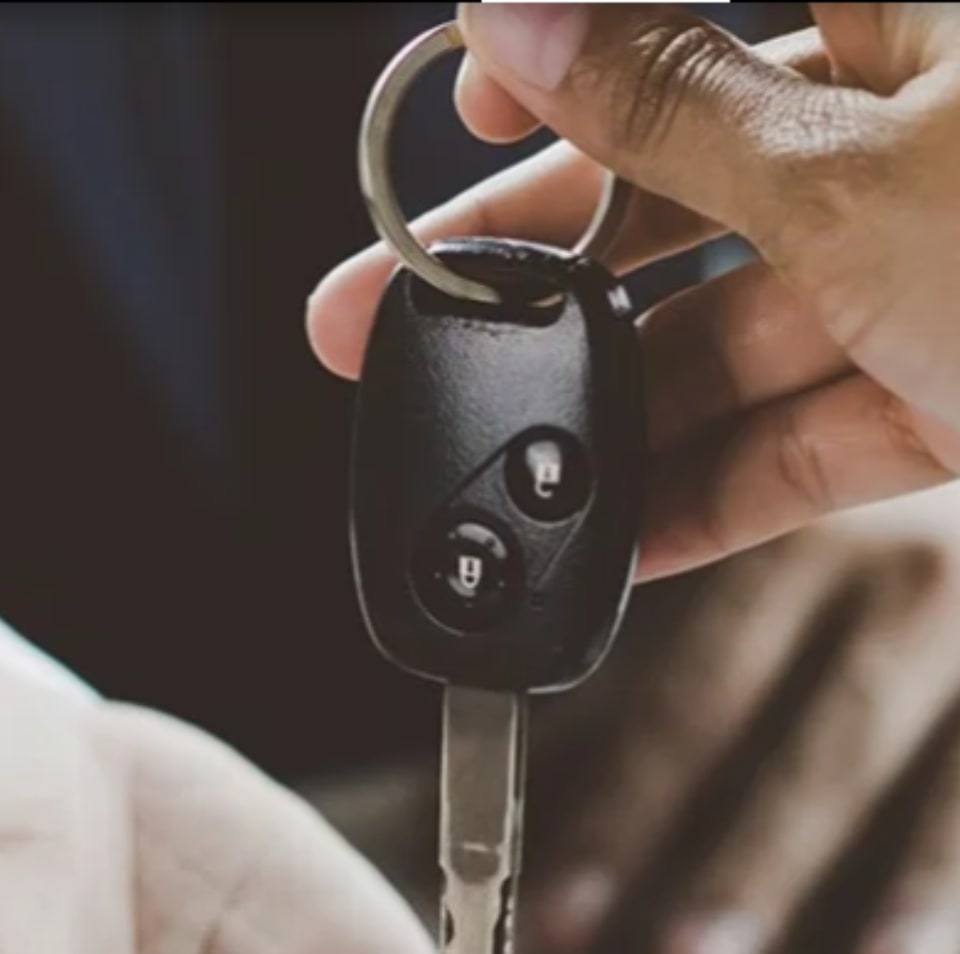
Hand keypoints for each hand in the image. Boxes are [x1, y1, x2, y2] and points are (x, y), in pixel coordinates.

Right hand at [308, 3, 959, 577]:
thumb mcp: (854, 167)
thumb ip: (670, 106)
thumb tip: (513, 23)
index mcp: (896, 7)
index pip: (678, 19)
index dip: (557, 61)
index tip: (471, 113)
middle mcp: (912, 128)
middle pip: (679, 193)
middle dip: (540, 279)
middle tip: (406, 321)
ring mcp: (934, 263)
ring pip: (740, 334)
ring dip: (625, 416)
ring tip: (519, 475)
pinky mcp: (953, 384)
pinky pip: (808, 435)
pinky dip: (719, 492)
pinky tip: (630, 542)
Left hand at [524, 486, 959, 953]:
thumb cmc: (853, 547)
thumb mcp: (762, 577)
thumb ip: (669, 662)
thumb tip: (546, 768)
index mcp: (790, 560)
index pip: (695, 702)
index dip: (628, 812)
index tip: (570, 912)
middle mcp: (895, 589)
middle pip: (813, 754)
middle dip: (750, 871)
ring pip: (934, 780)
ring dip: (905, 889)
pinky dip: (955, 881)